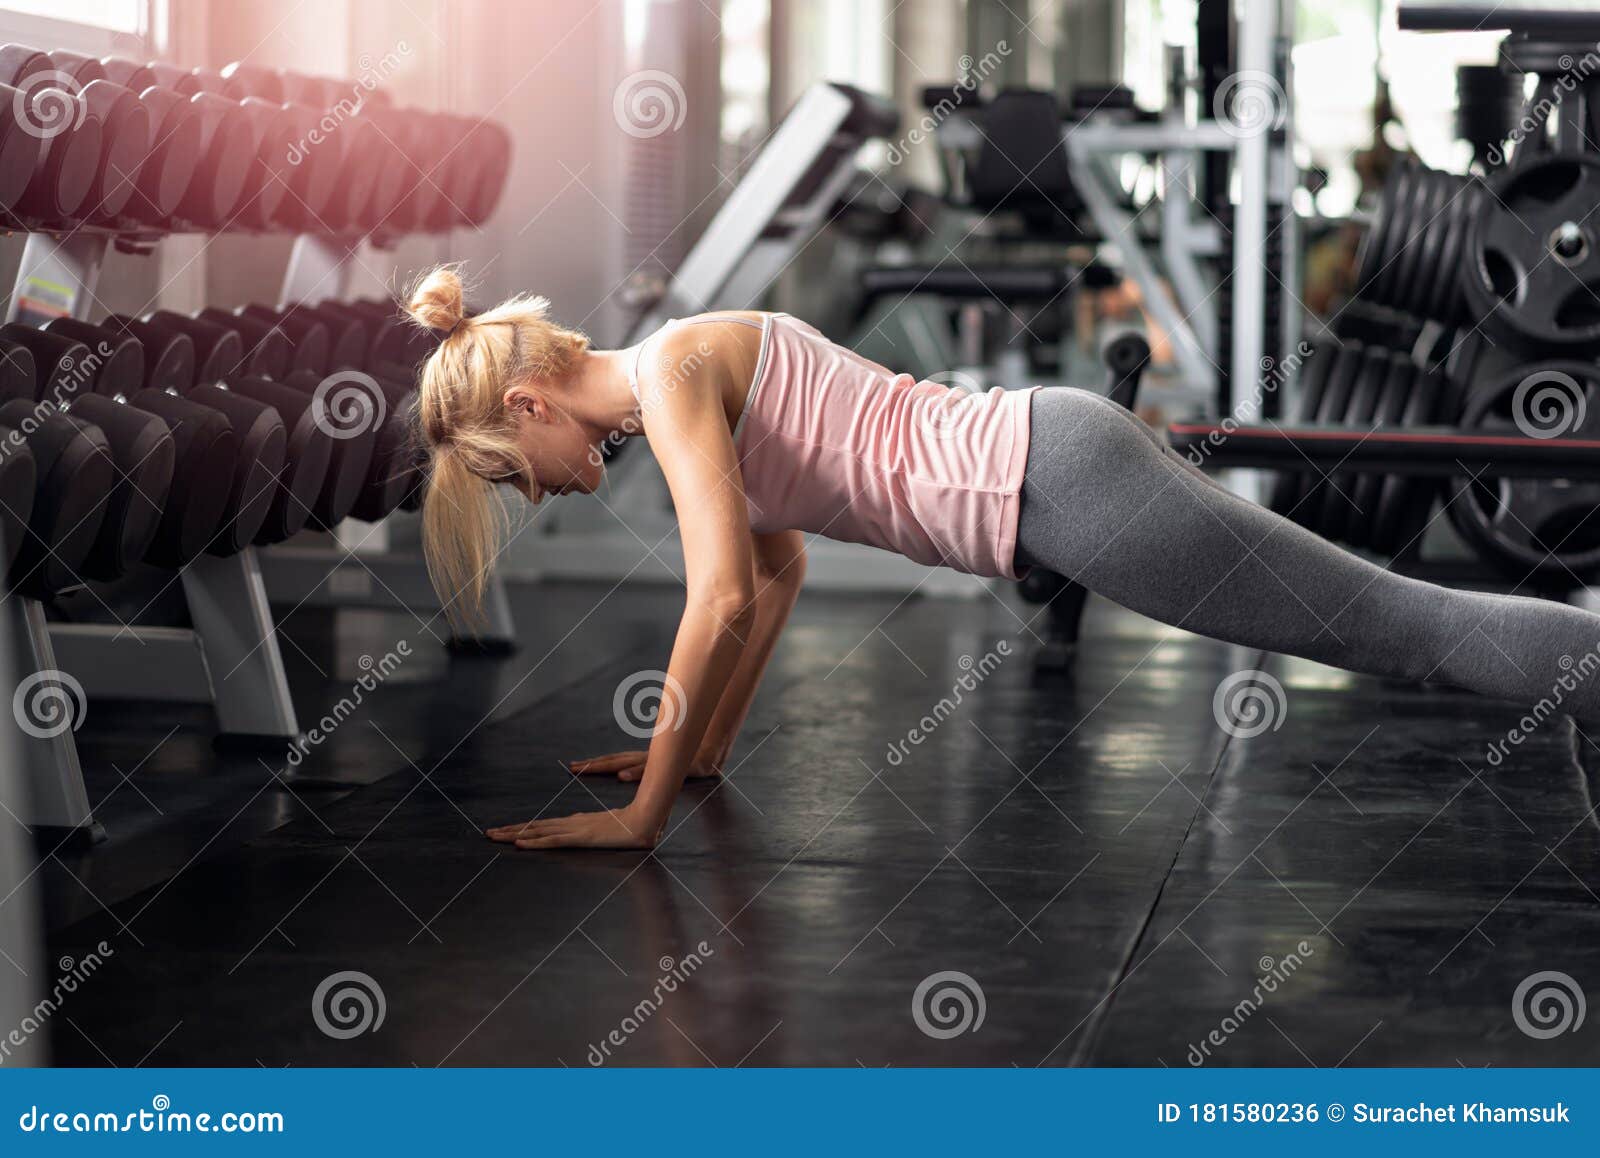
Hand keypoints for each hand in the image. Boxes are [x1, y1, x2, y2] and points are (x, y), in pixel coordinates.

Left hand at [486, 806, 658, 849]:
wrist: (645, 821)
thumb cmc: (632, 825)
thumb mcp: (609, 828)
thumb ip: (593, 826)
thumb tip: (579, 823)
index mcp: (577, 823)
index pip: (544, 826)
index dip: (524, 828)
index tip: (506, 831)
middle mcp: (571, 824)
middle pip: (535, 826)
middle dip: (510, 830)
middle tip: (488, 833)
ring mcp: (574, 830)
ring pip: (537, 832)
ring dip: (513, 834)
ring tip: (493, 836)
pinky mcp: (579, 838)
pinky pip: (551, 840)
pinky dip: (533, 841)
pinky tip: (518, 843)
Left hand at [567, 748, 726, 782]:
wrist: (712, 754)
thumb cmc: (687, 760)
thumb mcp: (663, 766)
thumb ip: (646, 769)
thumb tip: (626, 775)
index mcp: (641, 759)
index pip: (613, 760)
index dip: (594, 763)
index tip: (572, 766)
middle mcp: (646, 758)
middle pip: (615, 760)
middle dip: (593, 765)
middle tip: (571, 767)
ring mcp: (659, 761)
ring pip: (629, 763)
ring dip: (609, 767)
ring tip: (590, 770)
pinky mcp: (672, 765)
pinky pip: (653, 770)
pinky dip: (636, 773)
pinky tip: (623, 776)